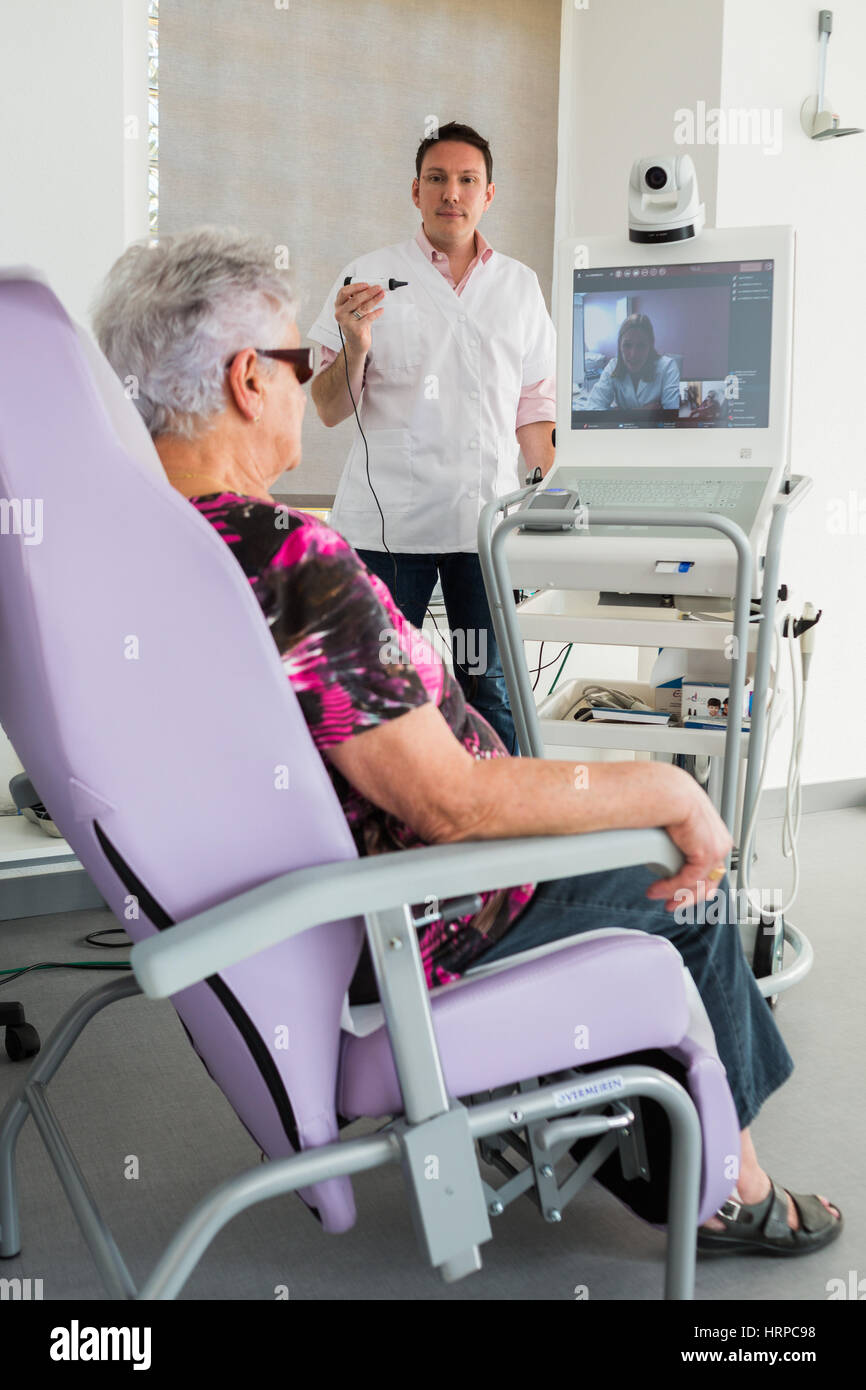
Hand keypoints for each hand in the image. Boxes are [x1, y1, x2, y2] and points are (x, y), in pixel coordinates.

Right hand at [334, 282, 384, 357]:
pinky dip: (376, 313)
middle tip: (378, 288)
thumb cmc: (356, 325)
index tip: (366, 284)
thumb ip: (359, 300)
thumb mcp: (355, 310)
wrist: (357, 343)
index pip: (344, 292)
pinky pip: (368, 318)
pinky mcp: (355, 330)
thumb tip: (370, 288)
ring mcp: (347, 322)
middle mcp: (340, 313)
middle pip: (355, 299)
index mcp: (339, 306)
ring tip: (381, 295)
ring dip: (374, 300)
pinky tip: (381, 310)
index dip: (356, 286)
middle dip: (369, 292)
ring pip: (363, 308)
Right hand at [646, 771, 733, 912]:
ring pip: (700, 884)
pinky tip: (657, 889)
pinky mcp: (707, 855)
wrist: (668, 793)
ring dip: (677, 895)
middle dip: (688, 897)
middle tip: (671, 904)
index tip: (678, 893)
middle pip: (710, 881)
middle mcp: (720, 841)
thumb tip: (663, 844)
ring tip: (659, 897)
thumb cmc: (667, 799)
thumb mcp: (677, 821)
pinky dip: (671, 888)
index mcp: (715, 833)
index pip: (711, 868)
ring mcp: (717, 849)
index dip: (695, 885)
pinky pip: (688, 880)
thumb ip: (678, 838)